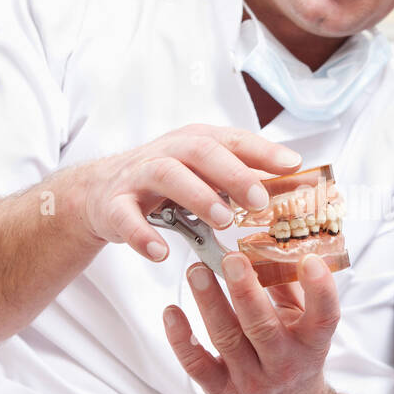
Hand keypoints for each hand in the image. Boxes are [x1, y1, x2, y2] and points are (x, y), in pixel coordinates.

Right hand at [67, 124, 302, 260]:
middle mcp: (168, 152)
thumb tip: (294, 184)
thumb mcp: (205, 173)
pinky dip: (142, 235)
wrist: (99, 192)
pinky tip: (161, 253)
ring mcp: (139, 176)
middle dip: (232, 174)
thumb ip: (243, 176)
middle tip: (257, 200)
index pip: (234, 140)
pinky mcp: (114, 204)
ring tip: (223, 221)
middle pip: (201, 151)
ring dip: (198, 196)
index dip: (264, 151)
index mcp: (196, 142)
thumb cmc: (165, 183)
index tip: (293, 166)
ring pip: (168, 176)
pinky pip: (126, 217)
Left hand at [161, 251, 341, 393]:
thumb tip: (270, 237)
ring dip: (209, 303)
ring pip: (227, 340)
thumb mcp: (303, 324)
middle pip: (263, 328)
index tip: (309, 260)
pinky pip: (196, 365)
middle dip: (245, 291)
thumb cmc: (294, 354)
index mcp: (312, 344)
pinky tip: (171, 311)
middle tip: (230, 258)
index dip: (320, 289)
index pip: (324, 318)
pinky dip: (181, 338)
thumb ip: (290, 286)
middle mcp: (284, 365)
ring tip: (196, 271)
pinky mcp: (221, 392)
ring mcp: (251, 382)